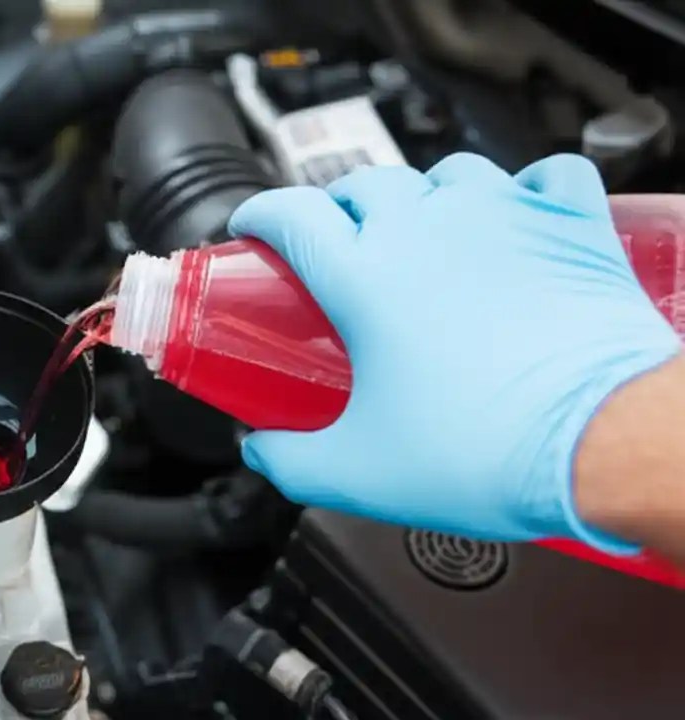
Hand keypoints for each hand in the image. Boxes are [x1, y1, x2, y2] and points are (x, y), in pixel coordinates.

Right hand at [227, 153, 679, 546]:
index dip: (261, 214)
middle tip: (340, 242)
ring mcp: (504, 215)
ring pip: (449, 171)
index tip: (255, 225)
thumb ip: (291, 462)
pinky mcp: (571, 223)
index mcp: (365, 277)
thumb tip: (263, 453)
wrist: (609, 441)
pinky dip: (527, 188)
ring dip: (426, 194)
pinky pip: (546, 175)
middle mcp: (428, 229)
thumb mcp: (359, 474)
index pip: (291, 212)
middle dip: (340, 205)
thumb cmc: (490, 451)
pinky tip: (520, 214)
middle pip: (365, 182)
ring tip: (428, 232)